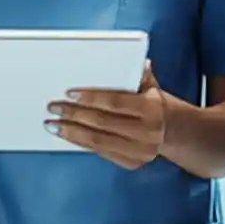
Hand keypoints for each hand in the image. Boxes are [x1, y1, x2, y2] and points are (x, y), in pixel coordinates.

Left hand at [46, 61, 166, 169]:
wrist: (172, 131)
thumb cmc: (154, 103)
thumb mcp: (150, 86)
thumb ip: (139, 74)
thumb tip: (135, 61)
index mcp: (152, 109)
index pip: (115, 102)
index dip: (91, 98)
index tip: (69, 93)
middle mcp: (147, 132)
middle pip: (102, 123)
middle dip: (74, 115)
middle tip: (53, 107)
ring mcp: (140, 151)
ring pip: (98, 141)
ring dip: (71, 132)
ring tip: (52, 125)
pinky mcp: (131, 163)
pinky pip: (100, 152)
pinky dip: (80, 143)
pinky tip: (66, 135)